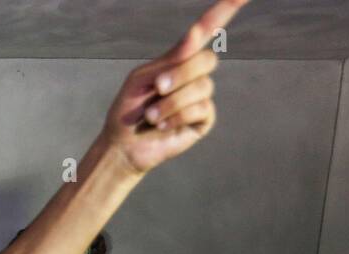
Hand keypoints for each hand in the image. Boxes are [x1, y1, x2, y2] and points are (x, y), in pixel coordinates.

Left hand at [99, 0, 247, 175]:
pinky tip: (162, 126)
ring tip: (151, 116)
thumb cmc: (129, 109)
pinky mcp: (203, 119)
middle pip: (206, 60)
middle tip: (157, 89)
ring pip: (202, 87)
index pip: (207, 29)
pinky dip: (177, 116)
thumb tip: (196, 32)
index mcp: (179, 59)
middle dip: (180, 75)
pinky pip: (201, 109)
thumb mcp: (144, 78)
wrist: (122, 145)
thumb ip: (171, 58)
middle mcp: (194, 75)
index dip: (225, 10)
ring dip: (171, 102)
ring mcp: (201, 97)